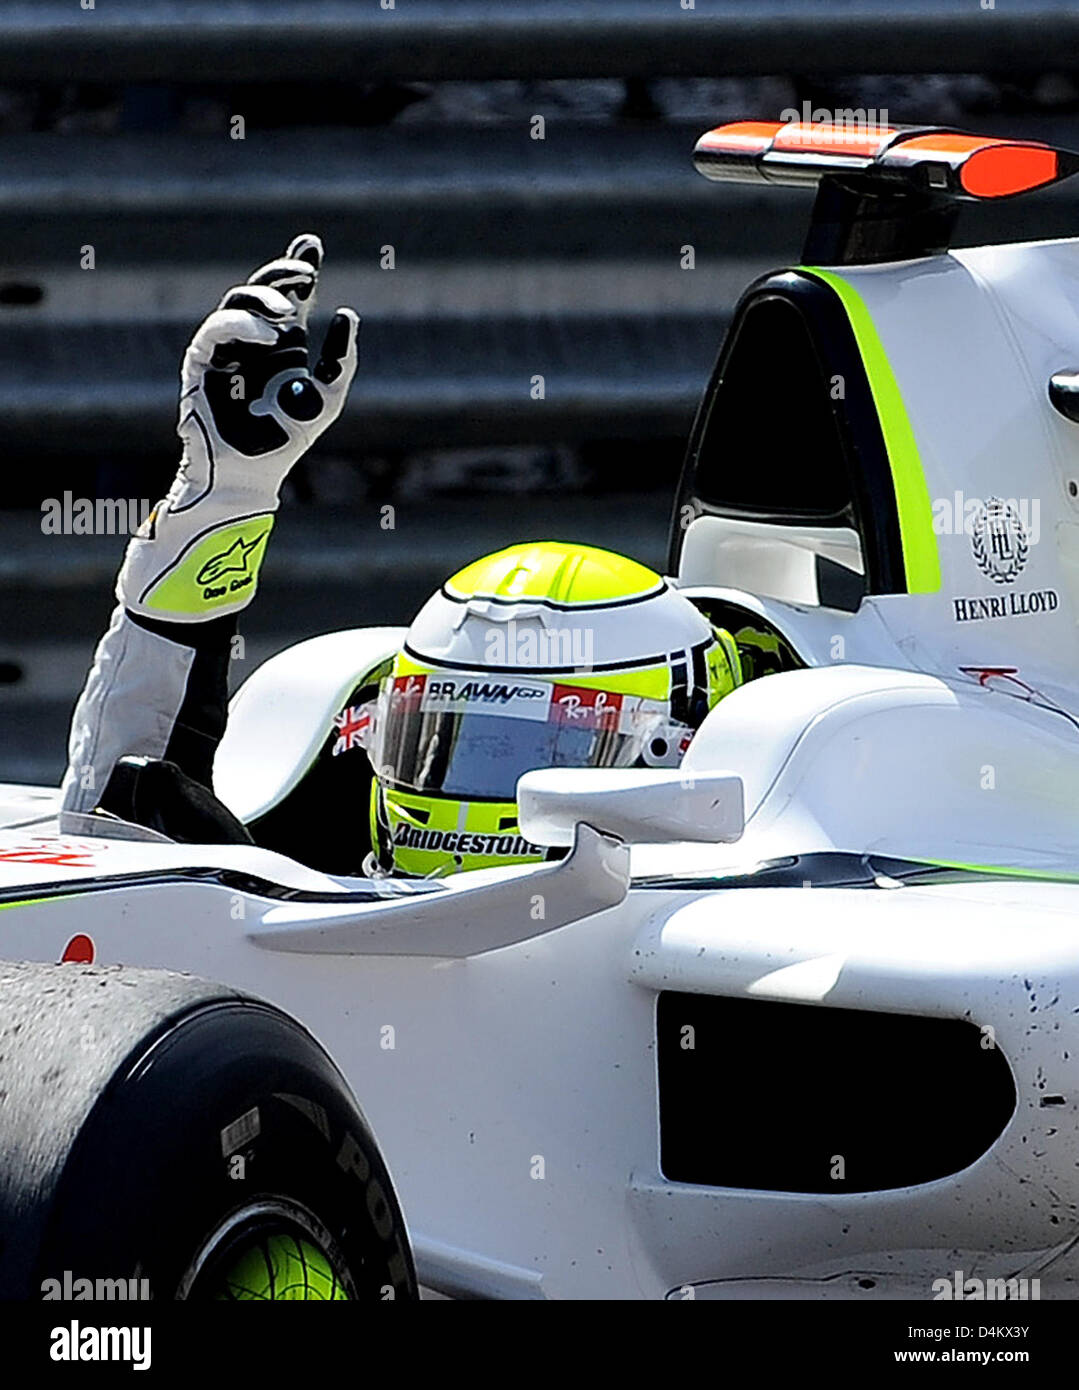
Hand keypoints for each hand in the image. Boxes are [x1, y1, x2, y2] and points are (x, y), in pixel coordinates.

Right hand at [172, 233, 359, 512]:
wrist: (250, 473)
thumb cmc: (286, 440)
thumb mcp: (327, 397)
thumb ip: (340, 360)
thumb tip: (346, 314)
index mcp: (283, 347)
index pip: (290, 298)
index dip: (297, 267)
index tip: (312, 244)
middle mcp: (254, 343)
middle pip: (263, 291)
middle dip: (282, 274)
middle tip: (306, 273)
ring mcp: (227, 350)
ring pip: (238, 303)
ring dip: (265, 299)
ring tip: (291, 313)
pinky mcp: (203, 363)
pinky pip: (216, 330)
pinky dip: (243, 325)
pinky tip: (271, 334)